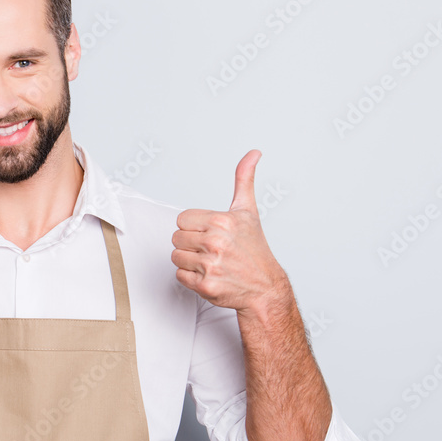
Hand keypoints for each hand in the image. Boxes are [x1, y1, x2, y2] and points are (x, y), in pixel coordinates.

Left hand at [171, 150, 289, 313]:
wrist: (265, 288)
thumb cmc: (255, 250)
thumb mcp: (248, 212)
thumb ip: (244, 180)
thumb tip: (253, 153)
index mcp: (222, 221)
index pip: (182, 219)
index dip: (194, 227)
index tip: (210, 233)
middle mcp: (216, 242)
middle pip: (176, 237)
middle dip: (190, 244)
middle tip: (211, 249)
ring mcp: (210, 265)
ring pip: (175, 256)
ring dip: (189, 261)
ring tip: (211, 262)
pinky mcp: (205, 285)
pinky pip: (179, 275)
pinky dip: (191, 278)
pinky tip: (209, 275)